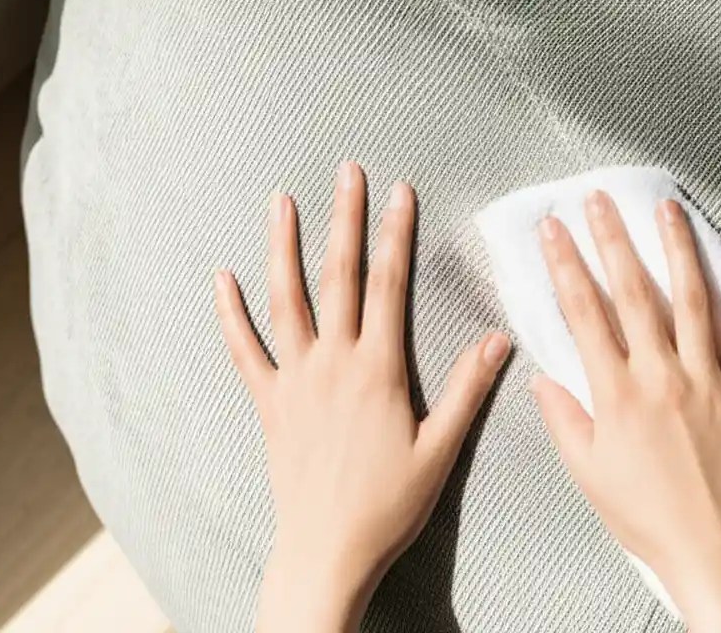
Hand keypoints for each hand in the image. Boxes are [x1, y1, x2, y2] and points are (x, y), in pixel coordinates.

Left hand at [215, 162, 509, 632]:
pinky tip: (221, 279)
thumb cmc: (389, 504)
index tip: (400, 192)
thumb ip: (467, 390)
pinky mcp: (269, 403)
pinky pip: (245, 351)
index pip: (389, 287)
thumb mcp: (441, 449)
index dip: (395, 235)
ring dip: (283, 247)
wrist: (327, 549)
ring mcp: (295, 380)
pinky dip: (231, 314)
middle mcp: (333, 363)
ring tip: (282, 201)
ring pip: (286, 300)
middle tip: (347, 172)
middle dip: (344, 220)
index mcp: (378, 370)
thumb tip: (499, 339)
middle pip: (338, 277)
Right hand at [532, 191, 720, 632]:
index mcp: (616, 392)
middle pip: (634, 292)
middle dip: (613, 239)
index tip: (553, 227)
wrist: (710, 546)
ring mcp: (707, 377)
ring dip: (677, 249)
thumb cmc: (641, 513)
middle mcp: (661, 373)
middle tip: (600, 198)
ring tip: (666, 208)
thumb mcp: (586, 472)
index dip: (566, 265)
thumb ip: (565, 419)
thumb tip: (542, 376)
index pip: (585, 314)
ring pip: (692, 299)